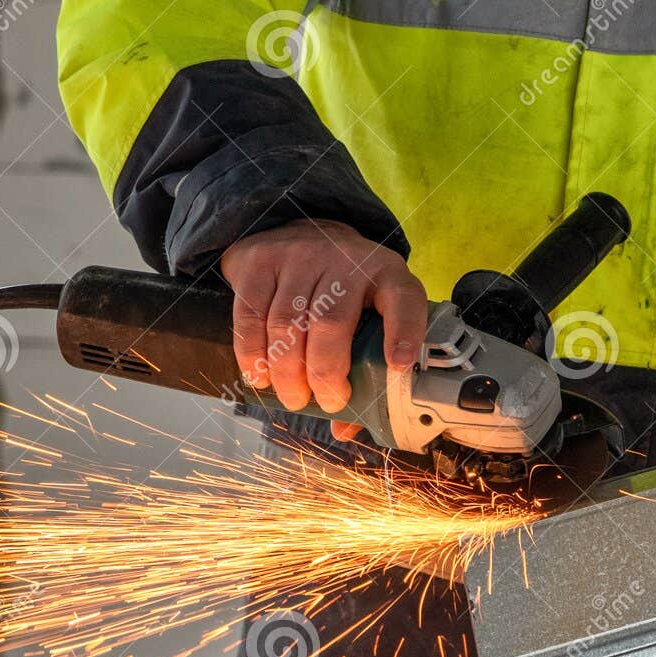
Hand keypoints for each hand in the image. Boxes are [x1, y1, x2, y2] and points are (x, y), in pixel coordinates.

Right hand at [220, 219, 426, 438]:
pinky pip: (251, 316)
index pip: (403, 299)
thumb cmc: (342, 287)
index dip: (404, 333)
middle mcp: (345, 259)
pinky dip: (252, 354)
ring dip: (287, 372)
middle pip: (332, 324)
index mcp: (386, 273)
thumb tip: (346, 428)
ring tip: (293, 397)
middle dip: (325, 375)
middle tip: (325, 400)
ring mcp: (300, 256)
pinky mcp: (260, 261)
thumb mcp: (368, 311)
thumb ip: (366, 364)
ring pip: (287, 324)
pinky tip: (260, 377)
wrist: (301, 227)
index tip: (399, 366)